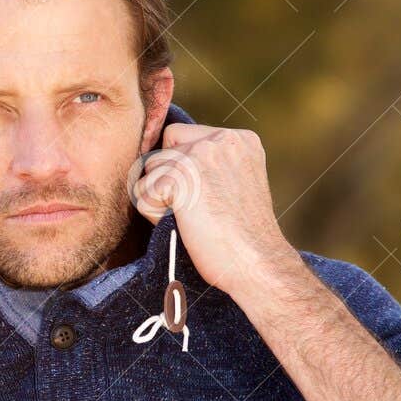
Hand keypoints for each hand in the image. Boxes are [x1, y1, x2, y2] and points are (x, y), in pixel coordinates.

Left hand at [131, 123, 289, 298]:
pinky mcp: (181, 175)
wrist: (257, 263)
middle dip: (167, 186)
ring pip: (148, 173)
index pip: (178, 137)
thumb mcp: (237, 184)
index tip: (201, 198)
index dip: (177, 170)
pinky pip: (142, 194)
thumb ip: (211, 165)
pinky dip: (153, 216)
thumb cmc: (244, 237)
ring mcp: (201, 154)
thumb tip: (163, 162)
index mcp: (239, 139)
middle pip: (160, 155)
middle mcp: (221, 139)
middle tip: (198, 214)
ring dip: (159, 201)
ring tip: (192, 220)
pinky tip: (185, 225)